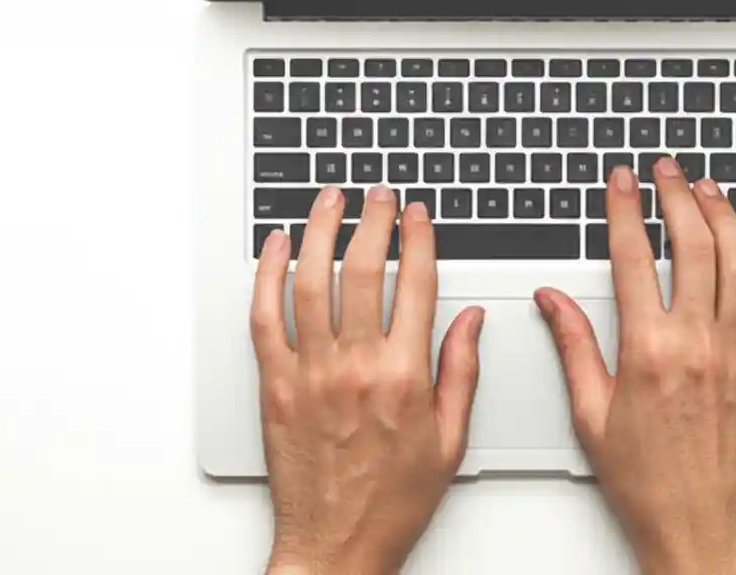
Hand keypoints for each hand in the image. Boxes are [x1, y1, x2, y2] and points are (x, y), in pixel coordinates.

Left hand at [251, 186, 484, 574]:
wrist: (335, 545)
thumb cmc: (392, 502)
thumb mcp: (450, 440)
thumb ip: (462, 371)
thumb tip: (470, 318)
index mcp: (405, 377)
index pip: (415, 285)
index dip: (419, 239)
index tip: (418, 215)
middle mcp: (356, 367)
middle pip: (362, 271)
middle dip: (373, 221)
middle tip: (378, 196)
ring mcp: (310, 373)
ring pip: (311, 282)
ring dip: (320, 231)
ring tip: (329, 200)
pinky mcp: (274, 385)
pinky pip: (265, 317)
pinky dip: (269, 275)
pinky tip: (277, 247)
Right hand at [536, 159, 735, 574]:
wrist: (698, 526)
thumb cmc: (645, 480)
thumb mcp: (591, 413)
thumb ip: (573, 345)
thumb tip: (552, 298)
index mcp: (647, 351)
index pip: (631, 259)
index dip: (624, 211)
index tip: (621, 182)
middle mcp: (696, 344)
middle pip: (691, 246)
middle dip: (675, 196)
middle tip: (665, 169)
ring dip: (723, 216)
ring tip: (707, 187)